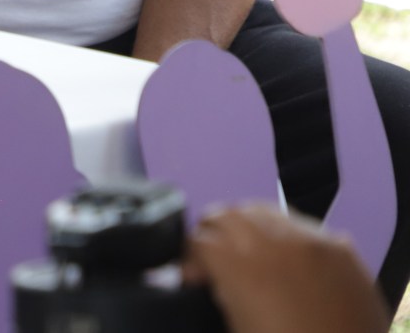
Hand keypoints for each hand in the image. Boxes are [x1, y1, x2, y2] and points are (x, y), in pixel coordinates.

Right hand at [185, 205, 387, 332]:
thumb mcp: (236, 327)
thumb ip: (216, 292)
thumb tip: (206, 277)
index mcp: (239, 264)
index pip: (196, 240)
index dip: (190, 260)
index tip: (195, 276)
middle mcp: (273, 240)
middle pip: (224, 215)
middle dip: (213, 235)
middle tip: (216, 260)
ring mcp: (310, 239)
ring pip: (262, 210)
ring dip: (248, 227)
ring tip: (251, 255)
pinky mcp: (340, 247)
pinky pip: (302, 225)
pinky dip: (287, 236)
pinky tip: (288, 261)